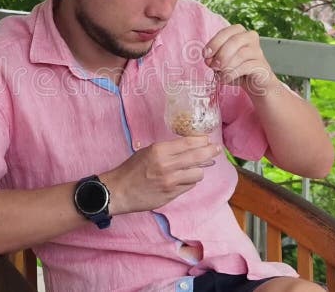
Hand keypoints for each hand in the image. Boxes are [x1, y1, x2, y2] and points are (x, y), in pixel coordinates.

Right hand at [101, 136, 219, 214]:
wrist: (119, 191)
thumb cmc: (132, 169)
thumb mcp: (148, 152)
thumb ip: (168, 150)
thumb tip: (191, 148)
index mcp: (159, 151)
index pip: (188, 143)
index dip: (202, 141)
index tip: (208, 140)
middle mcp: (167, 165)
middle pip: (198, 157)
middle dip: (210, 151)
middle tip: (216, 149)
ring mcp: (170, 182)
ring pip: (198, 174)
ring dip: (197, 170)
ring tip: (192, 168)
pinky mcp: (171, 195)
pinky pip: (189, 186)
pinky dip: (189, 181)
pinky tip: (182, 179)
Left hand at [203, 24, 274, 95]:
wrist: (255, 82)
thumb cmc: (238, 68)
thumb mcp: (222, 61)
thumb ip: (214, 58)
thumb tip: (208, 59)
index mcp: (239, 32)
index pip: (226, 32)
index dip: (214, 43)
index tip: (206, 54)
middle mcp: (250, 38)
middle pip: (234, 40)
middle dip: (221, 54)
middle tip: (213, 66)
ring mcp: (257, 51)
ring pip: (241, 54)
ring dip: (226, 66)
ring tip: (220, 75)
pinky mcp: (261, 65)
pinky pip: (246, 67)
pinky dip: (232, 74)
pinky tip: (226, 79)